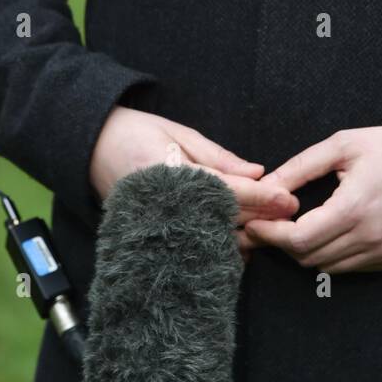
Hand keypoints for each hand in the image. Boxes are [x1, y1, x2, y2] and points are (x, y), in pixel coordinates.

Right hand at [88, 106, 298, 261]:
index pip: (224, 190)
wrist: (89, 148)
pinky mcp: (148, 238)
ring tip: (271, 229)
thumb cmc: (135, 133)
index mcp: (166, 170)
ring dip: (241, 237)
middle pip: (220, 219)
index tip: (288, 200)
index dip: (259, 197)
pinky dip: (218, 248)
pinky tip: (239, 244)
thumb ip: (217, 157)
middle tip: (291, 217)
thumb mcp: (178, 132)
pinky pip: (191, 249)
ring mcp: (153, 225)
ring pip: (208, 240)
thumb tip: (257, 172)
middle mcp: (160, 203)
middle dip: (259, 219)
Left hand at [243, 121, 381, 273]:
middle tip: (267, 224)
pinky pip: (350, 268)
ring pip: (327, 268)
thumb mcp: (344, 144)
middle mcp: (370, 238)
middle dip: (282, 244)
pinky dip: (331, 255)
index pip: (298, 239)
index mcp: (354, 207)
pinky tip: (326, 232)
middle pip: (308, 258)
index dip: (270, 235)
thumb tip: (265, 185)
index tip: (252, 224)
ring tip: (293, 227)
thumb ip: (300, 167)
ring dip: (305, 251)